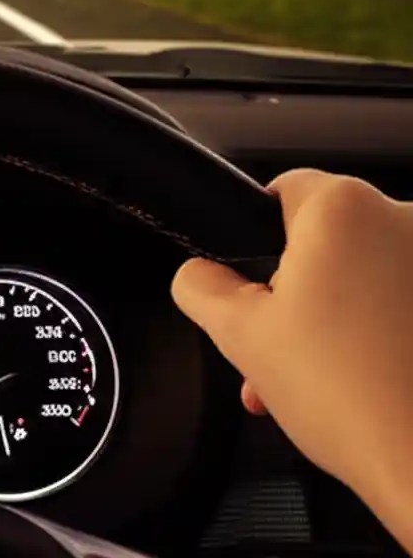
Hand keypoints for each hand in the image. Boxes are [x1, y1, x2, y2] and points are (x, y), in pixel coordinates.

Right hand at [172, 169, 412, 549]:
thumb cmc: (350, 396)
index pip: (283, 191)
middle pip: (330, 240)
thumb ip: (200, 287)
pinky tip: (359, 379)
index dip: (256, 240)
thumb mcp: (237, 335)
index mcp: (345, 209)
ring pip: (370, 274)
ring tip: (313, 377)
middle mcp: (407, 219)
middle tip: (275, 345)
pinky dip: (382, 330)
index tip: (250, 282)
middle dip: (295, 291)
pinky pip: (403, 300)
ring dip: (337, 316)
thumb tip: (196, 274)